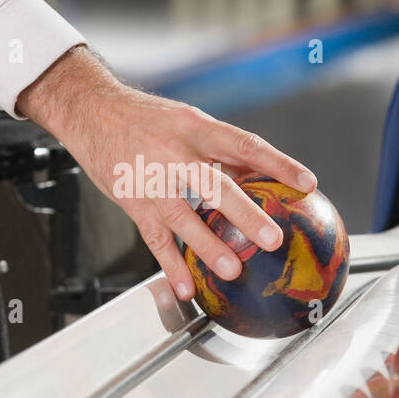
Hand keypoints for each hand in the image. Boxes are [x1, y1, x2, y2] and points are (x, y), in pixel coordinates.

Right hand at [17, 46, 317, 300]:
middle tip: (272, 238)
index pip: (245, 145)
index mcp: (196, 127)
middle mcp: (175, 153)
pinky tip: (185, 286)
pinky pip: (153, 238)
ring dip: (208, 246)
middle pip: (216, 185)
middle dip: (246, 214)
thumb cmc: (145, 118)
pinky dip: (170, 264)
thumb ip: (220, 149)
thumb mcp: (186, 121)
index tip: (307, 183)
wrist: (91, 111)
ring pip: (183, 217)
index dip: (278, 164)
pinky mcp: (132, 202)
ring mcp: (152, 180)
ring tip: (233, 270)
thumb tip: (262, 175)